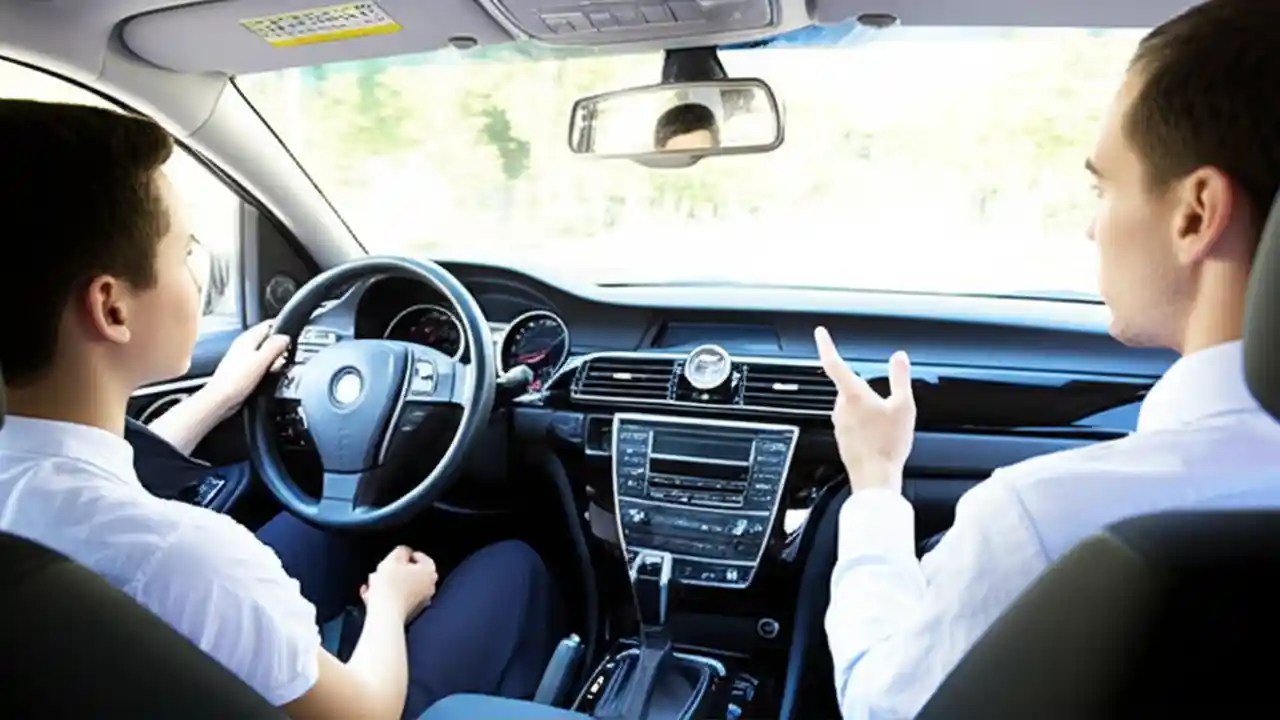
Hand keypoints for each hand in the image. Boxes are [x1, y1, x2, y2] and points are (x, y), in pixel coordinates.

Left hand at [204, 320, 289, 414]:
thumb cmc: (236, 381)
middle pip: (268, 339)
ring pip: (265, 352)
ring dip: (274, 359)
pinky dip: (267, 368)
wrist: (221, 399)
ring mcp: (243, 357)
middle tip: (283, 359)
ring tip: (275, 369)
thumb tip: (286, 337)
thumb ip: (274, 346)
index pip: (269, 325)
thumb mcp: (261, 360)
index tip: (291, 340)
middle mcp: (244, 345)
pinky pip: (260, 363)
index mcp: (248, 338)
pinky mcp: (243, 369)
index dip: (282, 330)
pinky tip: (267, 376)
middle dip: (279, 347)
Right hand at [360, 546, 437, 622]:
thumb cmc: (390, 586)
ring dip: (389, 584)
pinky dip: (386, 596)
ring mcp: (420, 601)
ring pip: (402, 587)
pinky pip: (396, 600)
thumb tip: (404, 552)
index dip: (408, 555)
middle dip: (396, 571)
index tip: (399, 555)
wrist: (385, 614)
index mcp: (429, 572)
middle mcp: (429, 587)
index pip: (423, 558)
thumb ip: (401, 551)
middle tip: (385, 569)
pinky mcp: (408, 612)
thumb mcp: (393, 558)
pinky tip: (371, 595)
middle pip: (412, 574)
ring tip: (374, 582)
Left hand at [814, 326, 915, 491]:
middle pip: (849, 386)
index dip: (826, 345)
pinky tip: (879, 436)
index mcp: (853, 394)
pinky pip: (853, 422)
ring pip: (852, 405)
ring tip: (886, 424)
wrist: (875, 477)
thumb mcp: (903, 406)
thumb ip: (900, 377)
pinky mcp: (842, 437)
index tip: (820, 333)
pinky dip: (865, 424)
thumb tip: (899, 357)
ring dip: (866, 408)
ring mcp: (839, 423)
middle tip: (886, 404)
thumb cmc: (888, 444)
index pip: (834, 363)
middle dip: (865, 389)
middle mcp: (840, 407)